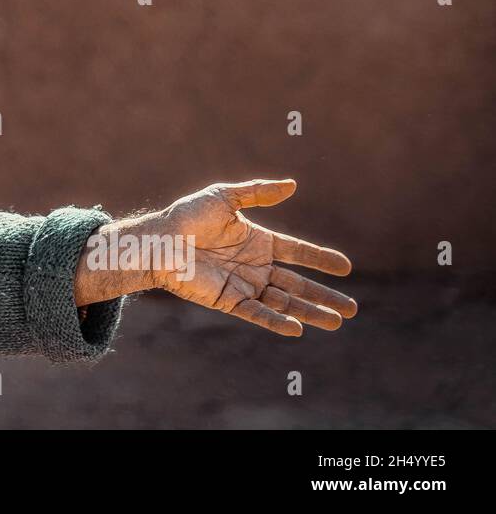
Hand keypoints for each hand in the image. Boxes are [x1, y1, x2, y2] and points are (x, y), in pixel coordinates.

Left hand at [152, 178, 357, 335]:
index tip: (345, 267)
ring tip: (337, 321)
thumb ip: (258, 192)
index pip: (297, 252)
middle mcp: (254, 266)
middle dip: (324, 296)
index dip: (320, 259)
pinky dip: (277, 321)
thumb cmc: (187, 216)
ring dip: (310, 312)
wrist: (160, 240)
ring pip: (284, 302)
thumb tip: (292, 184)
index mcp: (257, 241)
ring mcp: (243, 285)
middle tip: (353, 309)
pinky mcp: (228, 300)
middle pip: (297, 284)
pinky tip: (298, 328)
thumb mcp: (225, 198)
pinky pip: (257, 313)